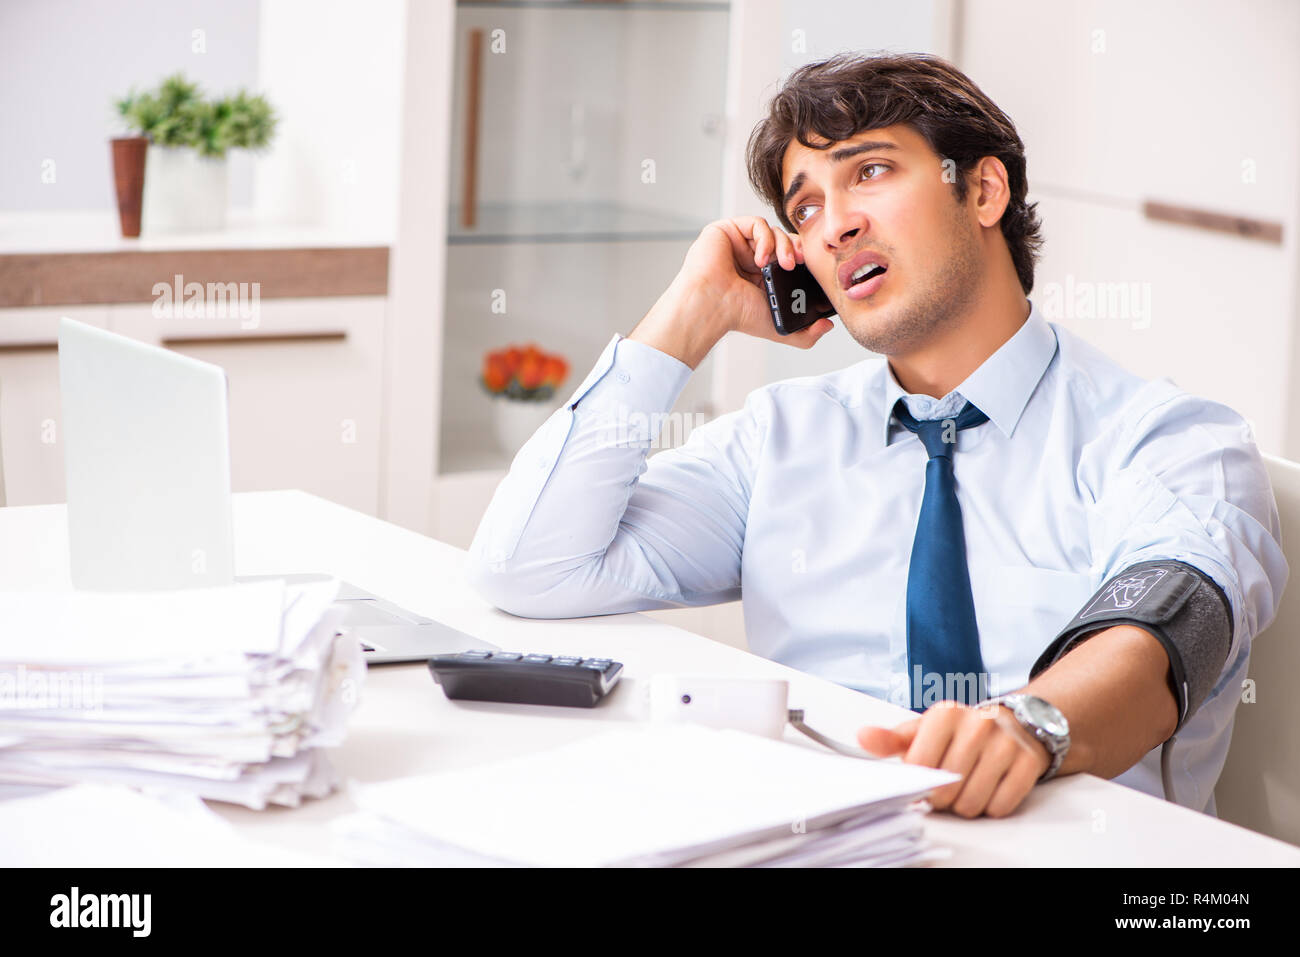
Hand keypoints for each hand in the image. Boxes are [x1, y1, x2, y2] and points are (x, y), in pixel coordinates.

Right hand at [678, 216, 833, 348]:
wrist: (713, 308)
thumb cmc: (736, 316)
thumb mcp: (779, 327)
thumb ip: (805, 333)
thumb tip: (826, 326)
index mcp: (761, 275)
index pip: (789, 256)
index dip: (802, 257)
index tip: (810, 267)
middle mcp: (749, 257)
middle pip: (783, 240)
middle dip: (796, 248)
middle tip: (799, 262)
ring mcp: (738, 243)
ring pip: (772, 230)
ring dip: (782, 245)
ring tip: (782, 264)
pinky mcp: (726, 230)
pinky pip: (756, 223)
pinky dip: (765, 238)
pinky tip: (761, 258)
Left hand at [856, 701, 1051, 817]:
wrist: (1014, 725)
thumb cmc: (960, 732)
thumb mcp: (923, 731)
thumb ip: (891, 739)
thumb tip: (863, 737)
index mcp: (945, 714)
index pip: (919, 767)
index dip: (918, 782)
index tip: (923, 777)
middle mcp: (978, 724)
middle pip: (944, 791)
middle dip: (942, 797)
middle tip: (948, 783)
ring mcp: (1005, 744)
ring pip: (971, 804)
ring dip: (966, 805)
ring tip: (969, 784)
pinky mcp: (1028, 763)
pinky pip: (1000, 807)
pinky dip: (992, 806)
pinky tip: (991, 787)